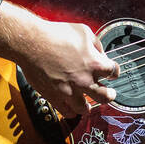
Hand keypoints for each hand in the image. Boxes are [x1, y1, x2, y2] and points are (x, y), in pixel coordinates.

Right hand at [0, 1, 119, 117]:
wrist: (31, 42)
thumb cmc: (55, 34)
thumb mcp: (83, 31)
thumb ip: (96, 44)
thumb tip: (100, 53)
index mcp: (94, 63)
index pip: (113, 72)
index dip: (113, 71)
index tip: (110, 72)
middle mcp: (84, 80)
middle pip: (106, 96)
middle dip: (109, 94)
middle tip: (109, 93)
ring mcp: (69, 91)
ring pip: (85, 109)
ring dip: (88, 106)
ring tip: (88, 103)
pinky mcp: (54, 96)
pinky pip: (66, 112)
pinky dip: (71, 112)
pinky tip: (72, 107)